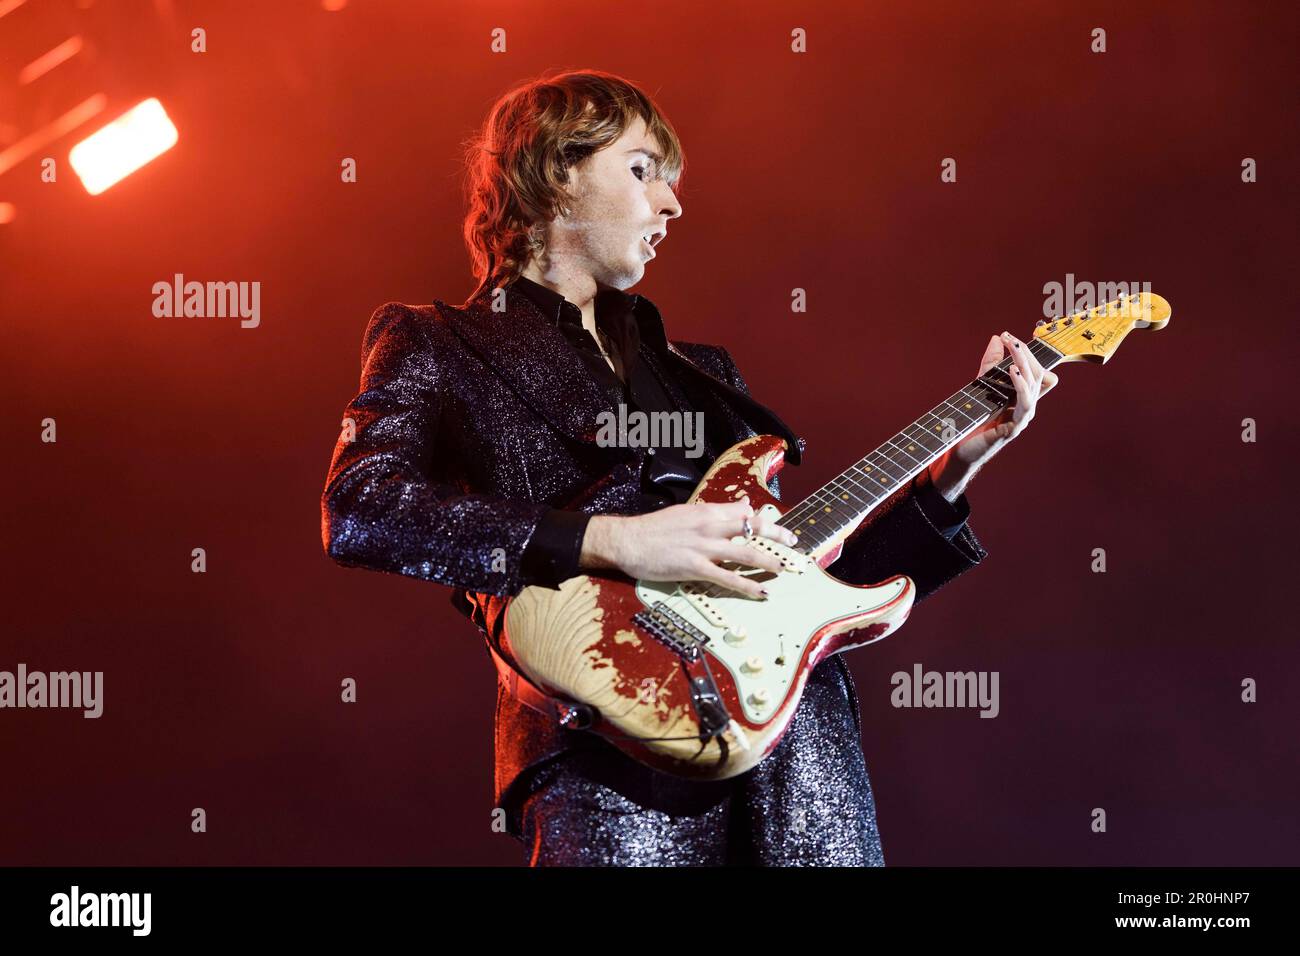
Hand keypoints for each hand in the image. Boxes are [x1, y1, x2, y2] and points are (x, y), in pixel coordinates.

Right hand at [579, 497, 797, 598]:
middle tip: (795, 545)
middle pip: (752, 528)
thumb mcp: (686, 512)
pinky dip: (747, 586)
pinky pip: (728, 578)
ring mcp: (704, 547)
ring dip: (769, 562)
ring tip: (785, 569)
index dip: (766, 522)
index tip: (782, 530)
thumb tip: (742, 506)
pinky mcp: (695, 568)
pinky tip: (761, 593)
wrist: (627, 540)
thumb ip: (714, 511)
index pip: (744, 513)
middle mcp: (709, 526)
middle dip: (777, 536)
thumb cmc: (653, 529)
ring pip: (745, 553)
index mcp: (707, 511)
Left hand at [928, 330, 1058, 500]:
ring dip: (1025, 363)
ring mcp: (1023, 418)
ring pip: (1035, 386)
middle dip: (1026, 352)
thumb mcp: (981, 385)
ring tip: (1015, 348)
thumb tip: (997, 338)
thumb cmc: (973, 420)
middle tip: (1010, 337)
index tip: (1009, 335)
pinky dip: (1021, 386)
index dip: (1029, 352)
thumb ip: (990, 364)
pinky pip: (1025, 404)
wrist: (959, 451)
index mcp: (1023, 397)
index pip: (1039, 371)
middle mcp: (1027, 407)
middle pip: (1039, 374)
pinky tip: (1013, 371)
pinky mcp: (1014, 429)